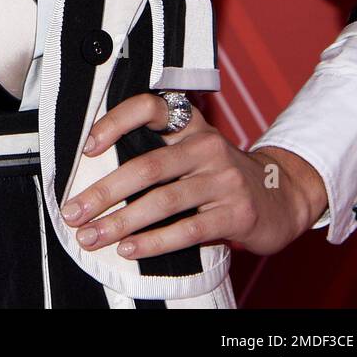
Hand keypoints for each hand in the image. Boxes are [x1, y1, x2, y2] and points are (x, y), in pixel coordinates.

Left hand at [60, 91, 328, 258]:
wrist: (282, 197)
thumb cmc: (222, 176)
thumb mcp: (195, 152)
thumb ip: (158, 154)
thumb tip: (96, 177)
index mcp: (192, 125)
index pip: (150, 107)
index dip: (116, 121)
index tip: (88, 146)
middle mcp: (207, 147)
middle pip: (147, 166)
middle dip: (104, 192)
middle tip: (75, 211)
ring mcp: (223, 180)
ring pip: (162, 201)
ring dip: (121, 222)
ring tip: (93, 236)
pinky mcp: (236, 213)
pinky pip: (187, 229)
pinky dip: (154, 242)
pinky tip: (130, 249)